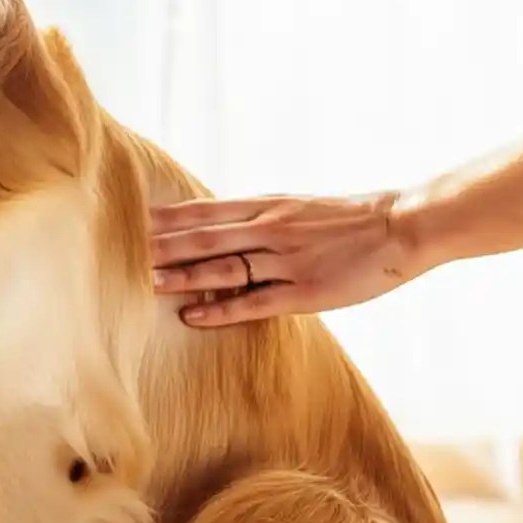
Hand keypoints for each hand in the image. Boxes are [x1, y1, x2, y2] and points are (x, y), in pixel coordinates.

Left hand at [149, 193, 434, 326]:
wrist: (402, 227)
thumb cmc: (350, 219)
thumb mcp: (300, 206)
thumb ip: (261, 216)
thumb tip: (221, 223)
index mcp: (270, 207)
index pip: (206, 210)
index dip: (168, 217)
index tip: (131, 220)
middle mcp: (272, 229)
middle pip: (205, 237)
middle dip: (163, 246)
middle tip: (121, 252)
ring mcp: (287, 260)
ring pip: (223, 269)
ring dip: (183, 275)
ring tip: (146, 282)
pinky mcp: (305, 291)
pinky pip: (254, 302)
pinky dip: (221, 309)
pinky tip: (191, 315)